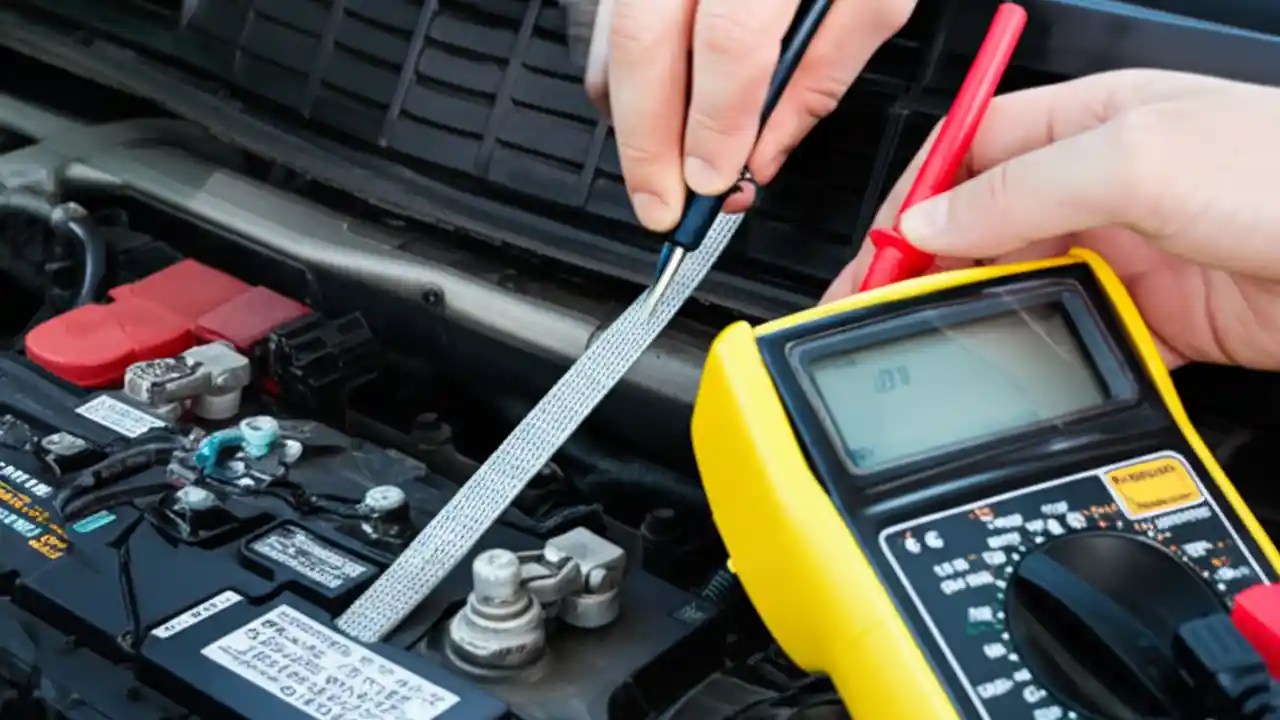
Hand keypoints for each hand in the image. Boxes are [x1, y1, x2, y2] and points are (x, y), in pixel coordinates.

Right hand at [586, 0, 914, 230]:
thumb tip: (763, 155)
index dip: (716, 123)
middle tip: (663, 206)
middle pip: (644, 44)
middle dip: (646, 143)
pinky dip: (624, 79)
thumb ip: (820, 77)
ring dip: (629, 117)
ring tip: (659, 169)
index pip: (729, 42)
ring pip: (613, 37)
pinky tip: (656, 112)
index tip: (713, 181)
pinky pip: (608, 23)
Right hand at [823, 69, 1279, 371]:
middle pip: (984, 227)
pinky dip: (1048, 358)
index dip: (912, 198)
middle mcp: (1101, 184)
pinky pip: (1079, 337)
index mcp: (1086, 121)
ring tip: (942, 347)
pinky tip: (1025, 373)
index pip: (966, 153)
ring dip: (982, 317)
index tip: (876, 252)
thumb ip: (1020, 187)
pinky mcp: (1161, 316)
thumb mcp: (1136, 156)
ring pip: (1024, 288)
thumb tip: (930, 218)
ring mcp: (1130, 252)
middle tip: (887, 312)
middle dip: (930, 267)